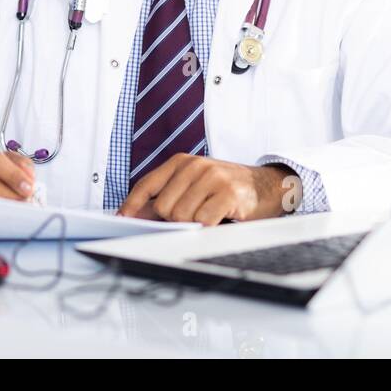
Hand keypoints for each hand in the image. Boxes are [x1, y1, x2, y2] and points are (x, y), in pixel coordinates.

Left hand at [116, 155, 301, 224]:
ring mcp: (213, 178)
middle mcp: (195, 166)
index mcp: (181, 162)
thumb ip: (167, 196)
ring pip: (181, 216)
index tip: (121, 218)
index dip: (132, 203)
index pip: (147, 184)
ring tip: (207, 217)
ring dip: (192, 225)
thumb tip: (137, 215)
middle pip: (163, 207)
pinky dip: (206, 228)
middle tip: (191, 218)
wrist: (268, 185)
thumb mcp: (194, 185)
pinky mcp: (229, 194)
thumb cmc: (226, 187)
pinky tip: (216, 221)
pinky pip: (203, 221)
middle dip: (172, 220)